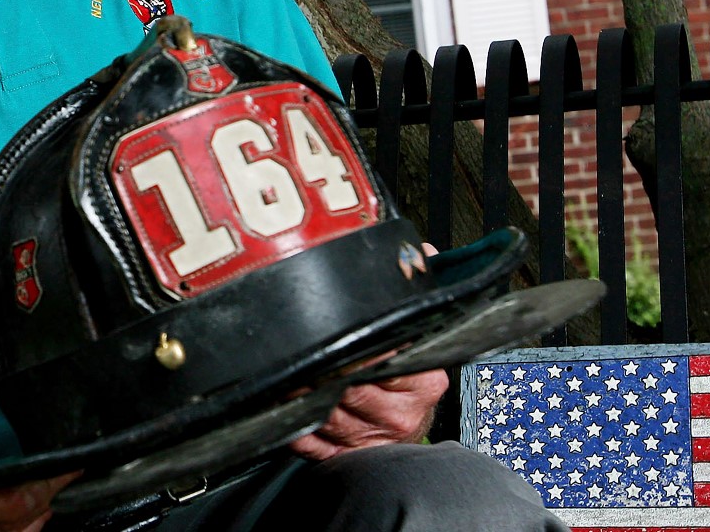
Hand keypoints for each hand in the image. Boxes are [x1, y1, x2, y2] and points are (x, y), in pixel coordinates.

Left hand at [290, 242, 447, 460]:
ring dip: (300, 397)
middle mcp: (400, 413)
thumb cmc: (411, 375)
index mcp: (422, 379)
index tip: (330, 339)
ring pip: (325, 416)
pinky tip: (287, 411)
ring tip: (286, 377)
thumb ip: (415, 291)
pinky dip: (296, 428)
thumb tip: (422, 252)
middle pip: (347, 389)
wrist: (412, 423)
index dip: (350, 347)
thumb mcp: (418, 333)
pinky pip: (312, 445)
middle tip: (297, 355)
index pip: (379, 358)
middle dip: (318, 371)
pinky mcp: (350, 458)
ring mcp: (374, 439)